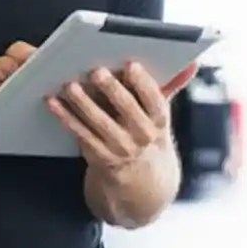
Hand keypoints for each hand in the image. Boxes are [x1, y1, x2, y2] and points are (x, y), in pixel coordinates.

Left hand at [46, 61, 197, 173]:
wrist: (143, 184)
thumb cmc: (147, 134)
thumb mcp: (160, 115)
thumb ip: (169, 86)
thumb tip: (193, 62)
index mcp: (159, 122)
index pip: (155, 102)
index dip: (144, 84)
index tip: (131, 64)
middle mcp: (142, 137)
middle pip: (127, 111)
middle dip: (112, 90)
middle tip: (96, 71)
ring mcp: (120, 149)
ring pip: (100, 124)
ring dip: (84, 103)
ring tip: (70, 84)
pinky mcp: (99, 157)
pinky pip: (81, 135)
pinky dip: (66, 117)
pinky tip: (53, 101)